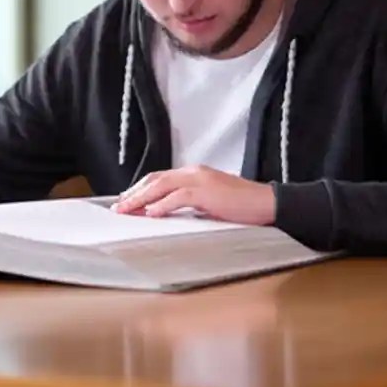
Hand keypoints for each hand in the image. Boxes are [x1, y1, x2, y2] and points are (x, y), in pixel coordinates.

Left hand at [111, 165, 276, 224]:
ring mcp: (200, 180)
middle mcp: (193, 172)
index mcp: (193, 174)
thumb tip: (165, 213)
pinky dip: (162, 205)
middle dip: (134, 194)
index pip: (159, 178)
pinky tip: (151, 213)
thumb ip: (189, 203)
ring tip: (126, 210)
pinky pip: (179, 197)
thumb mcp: (209, 202)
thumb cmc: (242, 206)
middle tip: (118, 207)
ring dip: (141, 199)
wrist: (268, 203)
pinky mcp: (207, 192)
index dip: (140, 189)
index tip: (125, 201)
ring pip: (161, 186)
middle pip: (154, 180)